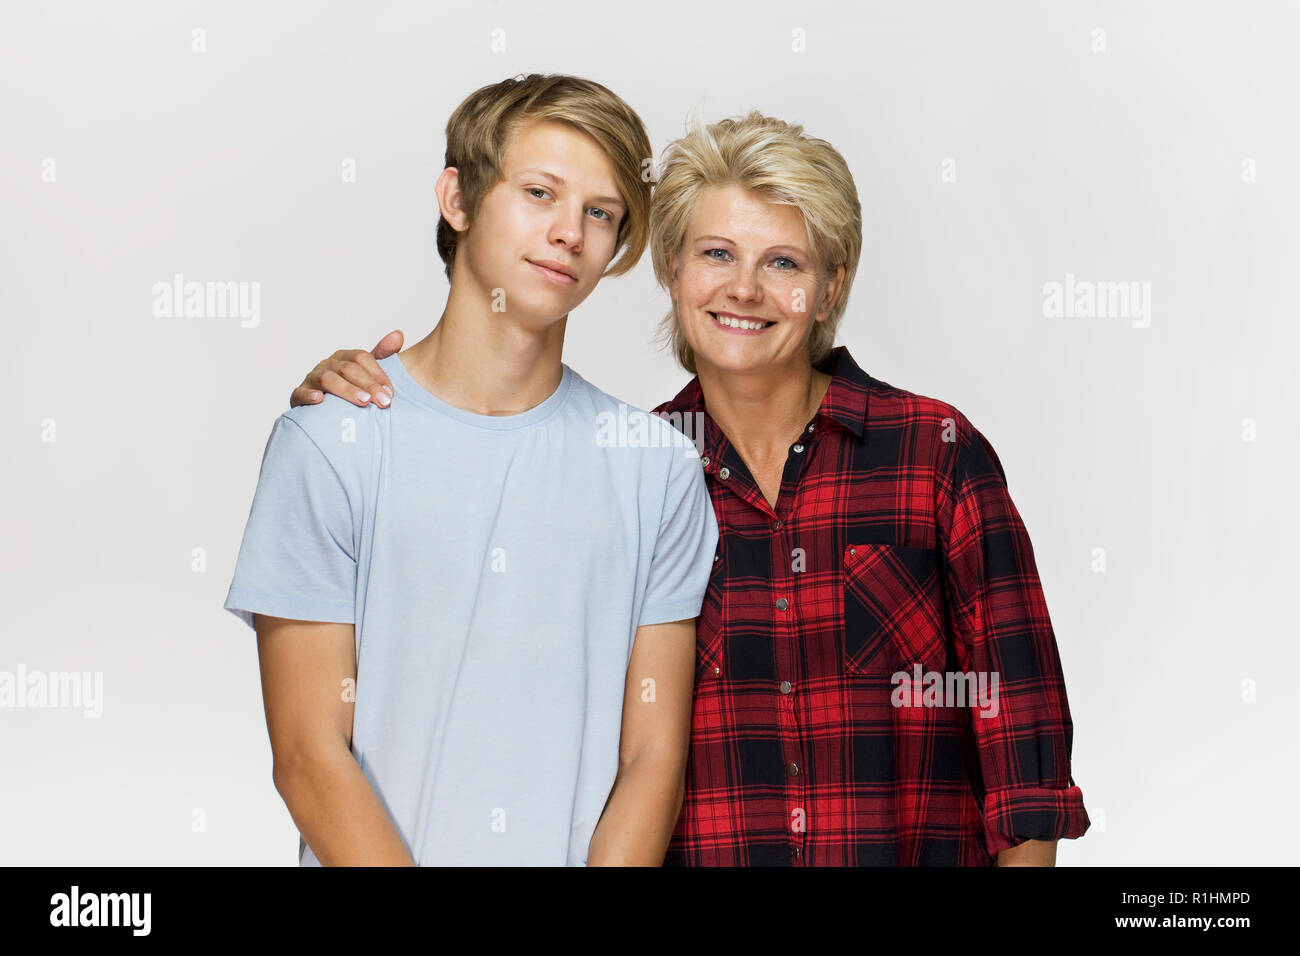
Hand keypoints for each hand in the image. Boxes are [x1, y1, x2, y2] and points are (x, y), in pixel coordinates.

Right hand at [289, 330, 403, 408]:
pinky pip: (301, 393)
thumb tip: (399, 334)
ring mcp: (312, 378)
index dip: (377, 373)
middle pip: (347, 368)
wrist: (320, 412)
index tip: (391, 392)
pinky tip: (320, 400)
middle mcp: (327, 364)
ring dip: (346, 390)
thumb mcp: (366, 373)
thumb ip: (382, 355)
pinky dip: (309, 395)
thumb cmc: (348, 390)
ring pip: (327, 379)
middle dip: (368, 384)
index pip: (361, 358)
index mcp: (344, 358)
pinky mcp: (298, 395)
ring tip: (363, 401)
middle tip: (384, 401)